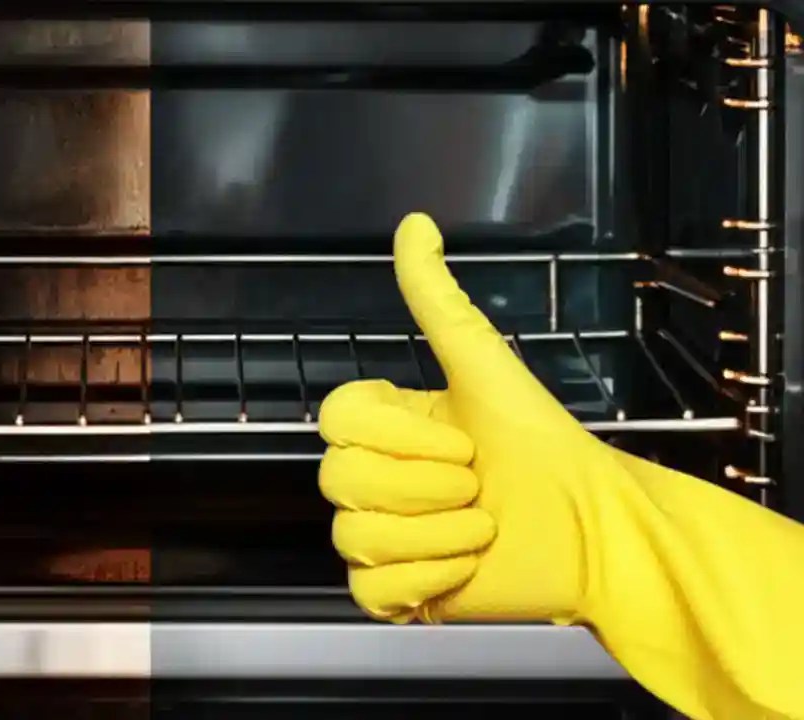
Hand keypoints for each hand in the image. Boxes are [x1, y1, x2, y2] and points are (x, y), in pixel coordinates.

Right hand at [318, 212, 605, 623]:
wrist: (596, 529)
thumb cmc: (543, 445)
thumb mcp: (484, 366)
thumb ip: (438, 299)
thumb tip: (415, 223)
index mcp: (383, 427)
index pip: (336, 421)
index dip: (400, 436)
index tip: (461, 439)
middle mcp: (371, 480)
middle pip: (341, 480)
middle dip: (427, 485)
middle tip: (478, 484)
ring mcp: (379, 539)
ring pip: (357, 536)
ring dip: (438, 533)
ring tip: (483, 528)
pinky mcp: (393, 594)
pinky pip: (371, 589)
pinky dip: (427, 578)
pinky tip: (466, 566)